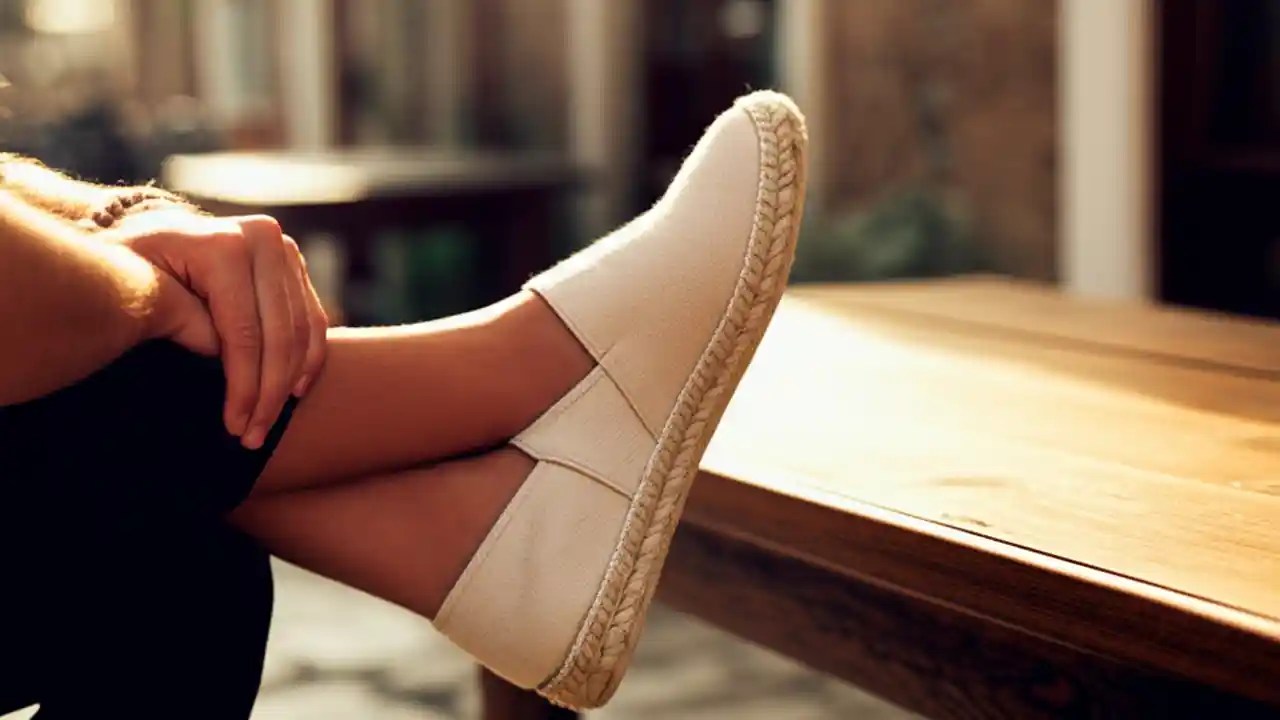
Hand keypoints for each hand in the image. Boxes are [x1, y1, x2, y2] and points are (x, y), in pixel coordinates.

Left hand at [108, 210, 328, 448]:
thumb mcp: (138, 288)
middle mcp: (263, 240)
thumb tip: (219, 357)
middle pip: (279, 335)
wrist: (146, 232)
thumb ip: (181, 317)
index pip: (245, 332)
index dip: (243, 386)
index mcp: (224, 244)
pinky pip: (313, 319)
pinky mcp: (294, 262)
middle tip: (253, 436)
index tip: (234, 426)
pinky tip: (295, 391)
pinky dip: (308, 358)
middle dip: (269, 393)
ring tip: (268, 422)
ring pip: (301, 332)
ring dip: (290, 383)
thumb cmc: (131, 266)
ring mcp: (284, 249)